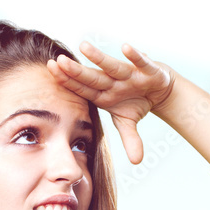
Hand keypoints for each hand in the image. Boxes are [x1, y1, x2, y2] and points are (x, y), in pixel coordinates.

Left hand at [46, 41, 175, 164]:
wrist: (158, 88)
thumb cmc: (136, 102)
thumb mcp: (130, 123)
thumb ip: (130, 140)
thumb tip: (137, 162)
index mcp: (103, 93)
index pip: (83, 89)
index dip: (68, 82)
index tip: (51, 71)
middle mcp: (113, 81)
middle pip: (92, 77)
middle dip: (76, 70)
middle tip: (57, 61)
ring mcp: (129, 74)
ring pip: (112, 66)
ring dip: (99, 57)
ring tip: (83, 46)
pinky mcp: (147, 69)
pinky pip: (141, 62)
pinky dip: (135, 56)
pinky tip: (125, 48)